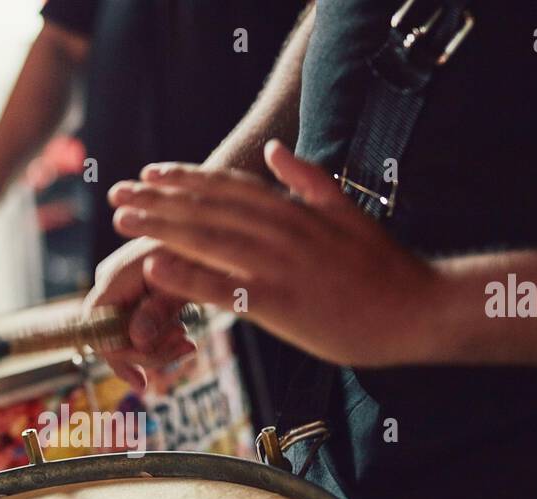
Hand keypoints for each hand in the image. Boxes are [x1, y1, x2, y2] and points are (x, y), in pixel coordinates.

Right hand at [83, 236, 196, 389]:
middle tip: (188, 348)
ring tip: (188, 340)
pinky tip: (182, 331)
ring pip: (128, 335)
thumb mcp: (187, 280)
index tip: (142, 382)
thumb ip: (159, 309)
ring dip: (159, 345)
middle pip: (114, 338)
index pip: (98, 330)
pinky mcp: (134, 291)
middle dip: (149, 352)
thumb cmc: (202, 248)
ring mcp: (120, 287)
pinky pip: (138, 325)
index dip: (117, 359)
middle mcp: (110, 282)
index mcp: (115, 277)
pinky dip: (160, 334)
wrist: (213, 224)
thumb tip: (136, 340)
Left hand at [108, 140, 443, 367]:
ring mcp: (280, 268)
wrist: (419, 312)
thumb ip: (310, 181)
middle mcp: (282, 233)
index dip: (186, 178)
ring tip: (123, 219)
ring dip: (161, 227)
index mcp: (296, 211)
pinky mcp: (280, 305)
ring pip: (209, 240)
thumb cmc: (384, 270)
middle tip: (118, 194)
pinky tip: (156, 269)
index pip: (230, 186)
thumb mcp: (349, 211)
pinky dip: (188, 277)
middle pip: (209, 209)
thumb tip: (277, 149)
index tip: (150, 173)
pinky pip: (224, 289)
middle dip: (159, 200)